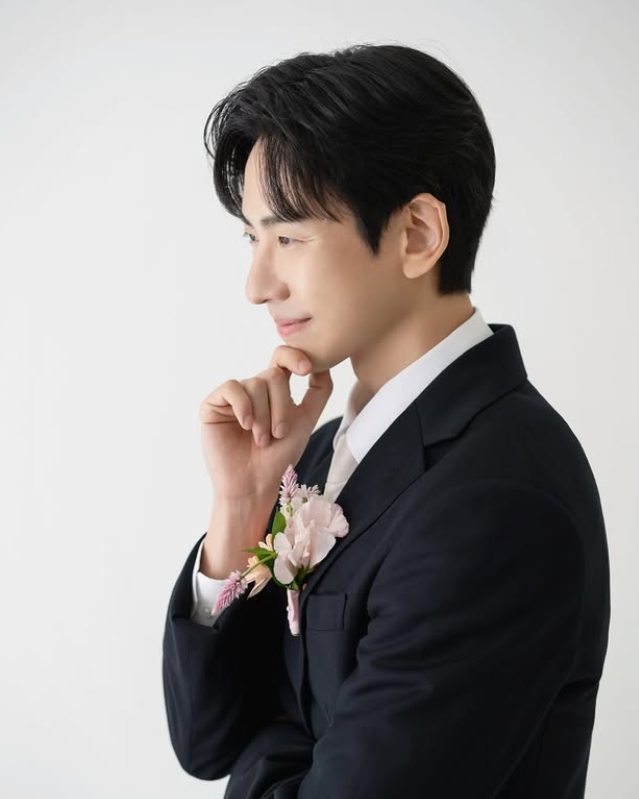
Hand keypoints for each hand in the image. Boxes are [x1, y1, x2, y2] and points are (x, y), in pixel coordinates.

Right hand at [199, 345, 332, 506]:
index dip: (294, 356)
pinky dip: (243, 406)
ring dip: (263, 416)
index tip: (306, 369)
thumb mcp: (306, 421)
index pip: (282, 359)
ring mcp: (232, 397)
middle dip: (281, 407)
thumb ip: (318, 392)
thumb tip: (325, 364)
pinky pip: (232, 388)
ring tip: (261, 439)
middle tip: (278, 434)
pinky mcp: (213, 405)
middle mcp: (253, 390)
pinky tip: (245, 424)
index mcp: (274, 391)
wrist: (254, 484)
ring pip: (255, 384)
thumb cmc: (279, 457)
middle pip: (273, 375)